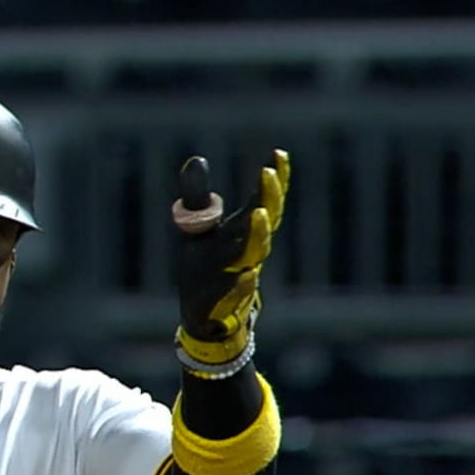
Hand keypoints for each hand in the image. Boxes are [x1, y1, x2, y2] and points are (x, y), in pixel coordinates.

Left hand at [173, 149, 289, 375]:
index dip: (273, 181)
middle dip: (267, 198)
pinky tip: (246, 276)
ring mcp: (238, 277)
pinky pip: (237, 295)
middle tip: (267, 173)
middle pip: (261, 223)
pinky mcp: (225, 304)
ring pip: (252, 254)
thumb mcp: (197, 233)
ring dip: (257, 234)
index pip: (261, 202)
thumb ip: (199, 199)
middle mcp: (244, 252)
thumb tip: (197, 160)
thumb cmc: (206, 270)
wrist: (207, 320)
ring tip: (259, 213)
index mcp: (241, 234)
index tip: (278, 154)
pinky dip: (244, 286)